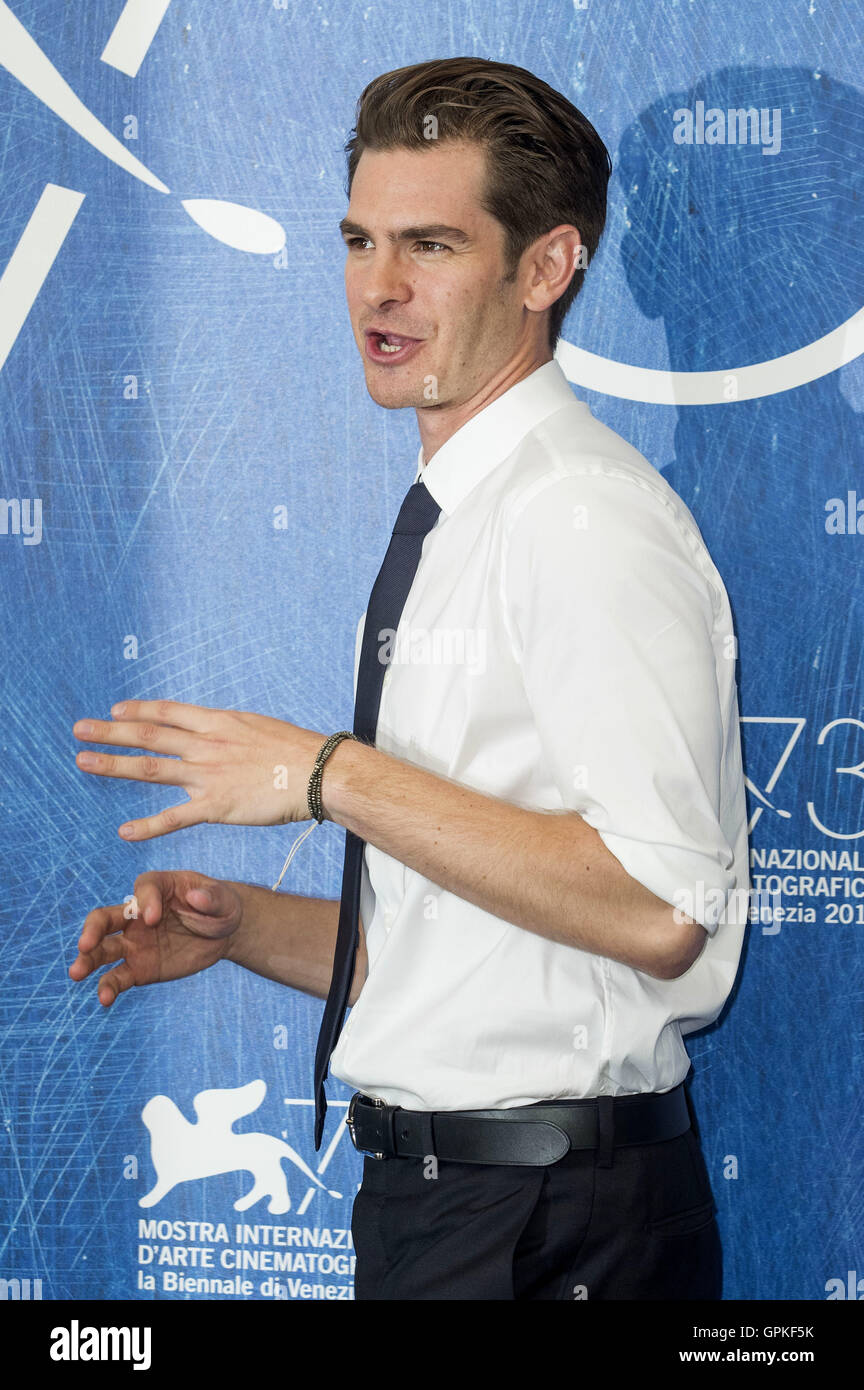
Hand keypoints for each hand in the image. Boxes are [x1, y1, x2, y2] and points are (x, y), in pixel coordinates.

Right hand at [69, 870, 244, 1005]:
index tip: (156, 918)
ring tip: (77, 973)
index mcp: (157, 888)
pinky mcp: (140, 968)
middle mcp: (137, 914)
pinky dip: (109, 987)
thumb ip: (211, 897)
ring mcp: (135, 942)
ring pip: (103, 950)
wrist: (224, 933)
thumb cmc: (221, 906)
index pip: (142, 888)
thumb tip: (196, 898)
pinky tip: (104, 999)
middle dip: (92, 930)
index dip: (145, 902)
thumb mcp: (223, 899)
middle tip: (85, 945)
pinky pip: (119, 977)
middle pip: (105, 918)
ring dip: (88, 960)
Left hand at [73, 699, 324, 839]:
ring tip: (83, 761)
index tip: (115, 711)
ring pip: (151, 768)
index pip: (168, 713)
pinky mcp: (217, 806)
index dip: (139, 711)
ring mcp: (208, 775)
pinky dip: (148, 826)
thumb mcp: (257, 727)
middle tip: (80, 729)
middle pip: (148, 735)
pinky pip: (175, 817)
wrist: (319, 772)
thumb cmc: (296, 750)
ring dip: (113, 765)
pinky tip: (124, 831)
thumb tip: (214, 730)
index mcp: (217, 723)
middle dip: (111, 732)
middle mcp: (206, 745)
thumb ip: (230, 731)